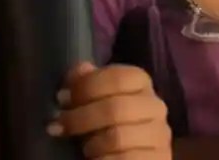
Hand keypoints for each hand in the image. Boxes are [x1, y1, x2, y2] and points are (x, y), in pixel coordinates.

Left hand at [48, 62, 170, 158]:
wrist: (130, 156)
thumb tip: (82, 68)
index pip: (120, 77)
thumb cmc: (106, 128)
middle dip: (81, 118)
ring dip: (93, 144)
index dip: (88, 86)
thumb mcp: (93, 104)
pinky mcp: (160, 158)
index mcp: (141, 86)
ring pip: (119, 137)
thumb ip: (87, 85)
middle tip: (58, 127)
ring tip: (84, 150)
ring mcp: (160, 136)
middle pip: (116, 107)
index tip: (63, 98)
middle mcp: (156, 107)